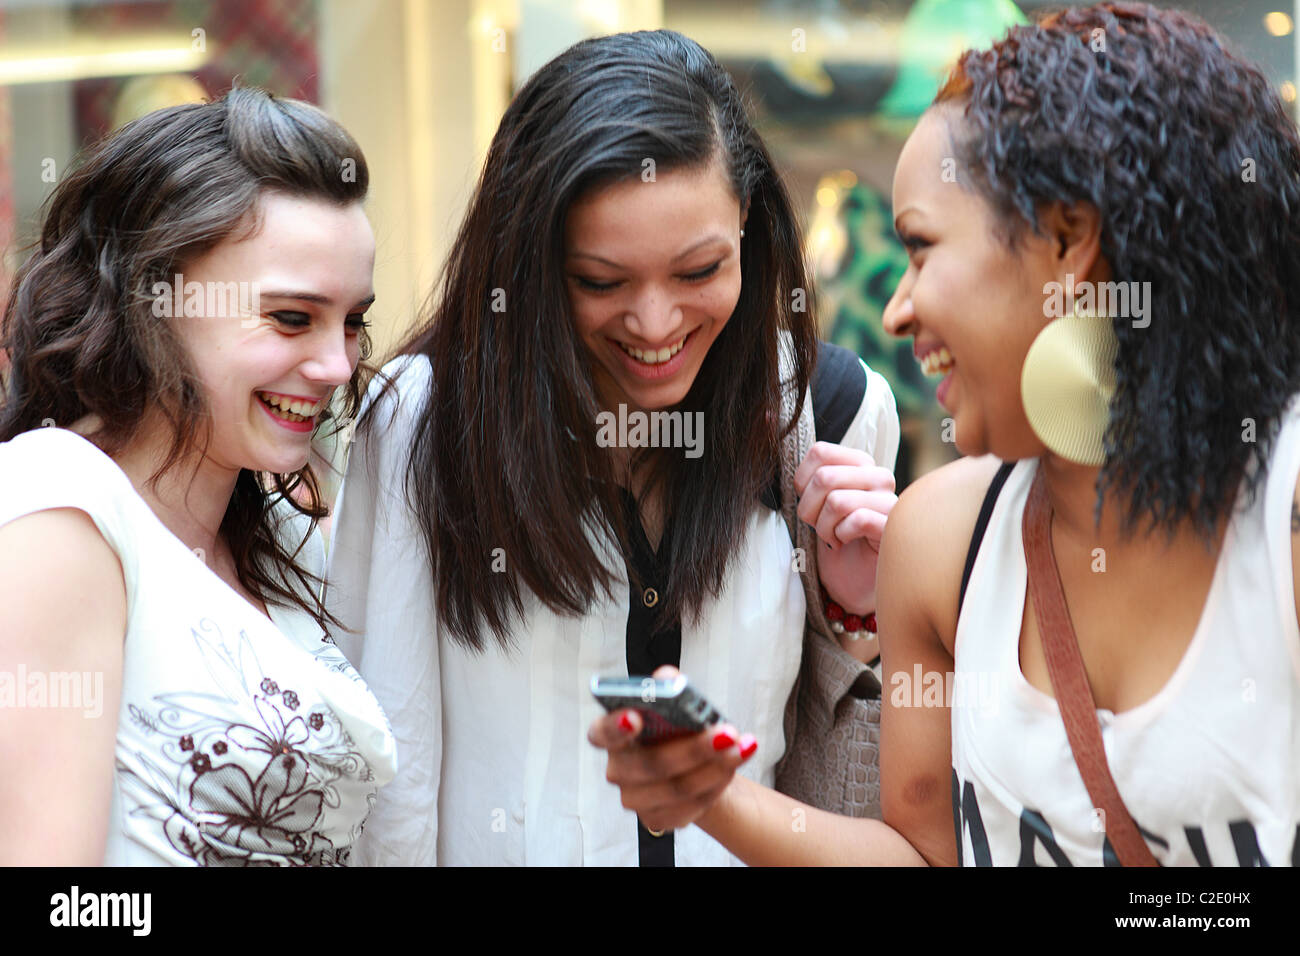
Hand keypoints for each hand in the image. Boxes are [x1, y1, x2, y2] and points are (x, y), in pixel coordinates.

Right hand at [587, 666, 756, 833]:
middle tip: (726, 733)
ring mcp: (635, 798)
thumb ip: (666, 685)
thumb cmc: (675, 728)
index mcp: (612, 734)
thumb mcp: (672, 700)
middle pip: (650, 764)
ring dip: (715, 768)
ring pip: (676, 788)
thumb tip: (668, 678)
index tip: (635, 717)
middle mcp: (618, 769)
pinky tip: (733, 765)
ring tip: (740, 747)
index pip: (601, 732)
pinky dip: (717, 784)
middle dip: (693, 749)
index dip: (615, 727)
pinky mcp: (658, 819)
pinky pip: (690, 806)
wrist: (693, 763)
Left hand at [794, 441, 897, 613]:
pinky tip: (847, 542)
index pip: (819, 452)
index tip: (808, 502)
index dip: (802, 482)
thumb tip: (761, 416)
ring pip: (837, 501)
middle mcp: (879, 475)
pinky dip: (842, 536)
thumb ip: (791, 463)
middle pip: (825, 478)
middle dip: (810, 510)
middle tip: (818, 525)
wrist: (850, 581)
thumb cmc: (830, 538)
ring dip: (824, 527)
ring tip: (833, 536)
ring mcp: (890, 500)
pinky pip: (857, 520)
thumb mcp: (808, 499)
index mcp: (859, 462)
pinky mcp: (893, 526)